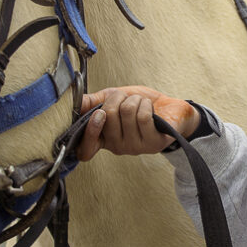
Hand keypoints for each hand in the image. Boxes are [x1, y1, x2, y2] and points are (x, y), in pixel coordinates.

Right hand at [78, 87, 199, 160]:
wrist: (170, 108)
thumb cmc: (139, 105)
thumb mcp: (113, 99)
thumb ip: (93, 101)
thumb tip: (77, 102)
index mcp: (104, 139)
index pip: (86, 149)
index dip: (89, 132)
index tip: (97, 114)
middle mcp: (118, 147)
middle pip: (108, 115)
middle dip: (118, 98)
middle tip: (127, 100)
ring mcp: (135, 147)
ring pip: (127, 112)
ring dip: (135, 100)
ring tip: (141, 104)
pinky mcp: (153, 144)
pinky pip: (143, 116)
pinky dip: (146, 105)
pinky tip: (150, 108)